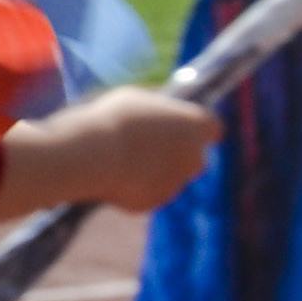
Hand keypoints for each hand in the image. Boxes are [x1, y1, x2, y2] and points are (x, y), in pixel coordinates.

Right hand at [0, 85, 218, 218]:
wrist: (88, 153)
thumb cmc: (113, 117)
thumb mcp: (137, 97)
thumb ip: (157, 107)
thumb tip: (160, 105)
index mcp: (196, 126)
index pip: (213, 128)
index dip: (196, 128)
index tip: (180, 126)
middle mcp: (194, 158)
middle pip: (195, 158)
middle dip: (178, 155)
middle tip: (149, 146)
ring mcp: (174, 184)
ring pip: (168, 179)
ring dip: (153, 172)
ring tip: (121, 160)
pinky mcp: (151, 203)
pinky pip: (145, 194)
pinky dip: (133, 189)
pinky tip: (111, 176)